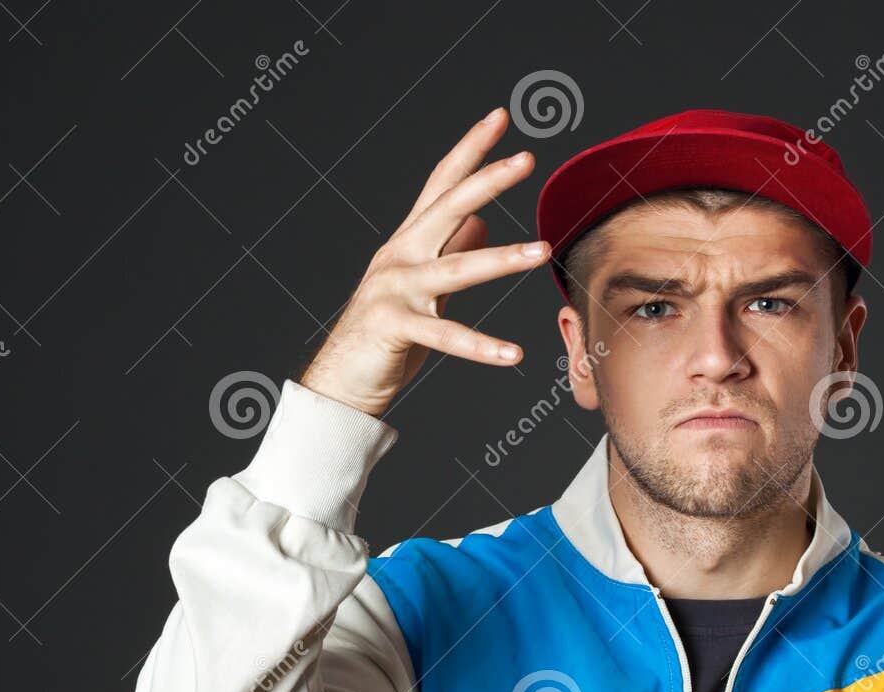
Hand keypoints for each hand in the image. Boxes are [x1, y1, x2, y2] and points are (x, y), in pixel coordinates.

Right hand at [299, 106, 550, 416]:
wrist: (340, 380)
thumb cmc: (386, 335)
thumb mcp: (423, 287)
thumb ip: (449, 252)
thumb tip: (481, 223)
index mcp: (409, 241)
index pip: (443, 184)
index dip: (470, 149)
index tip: (500, 118)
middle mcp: (400, 256)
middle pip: (447, 207)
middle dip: (488, 180)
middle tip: (526, 158)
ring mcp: (393, 289)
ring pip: (455, 269)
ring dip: (502, 258)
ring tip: (543, 251)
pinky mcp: (393, 327)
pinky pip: (445, 336)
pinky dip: (482, 347)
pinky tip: (514, 355)